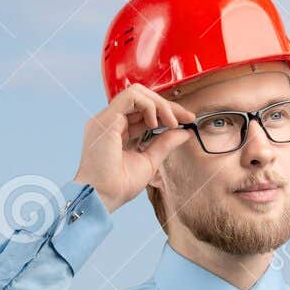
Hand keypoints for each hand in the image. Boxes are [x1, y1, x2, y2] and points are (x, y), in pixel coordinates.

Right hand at [73, 83, 195, 210]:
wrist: (102, 197)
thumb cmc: (119, 185)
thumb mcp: (149, 160)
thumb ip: (164, 144)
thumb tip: (184, 132)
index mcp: (117, 130)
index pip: (144, 111)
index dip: (167, 112)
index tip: (187, 119)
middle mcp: (110, 121)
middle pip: (142, 98)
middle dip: (167, 105)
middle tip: (186, 117)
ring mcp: (106, 118)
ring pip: (136, 93)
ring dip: (159, 104)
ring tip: (171, 122)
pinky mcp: (105, 119)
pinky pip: (130, 97)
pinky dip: (148, 105)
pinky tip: (156, 122)